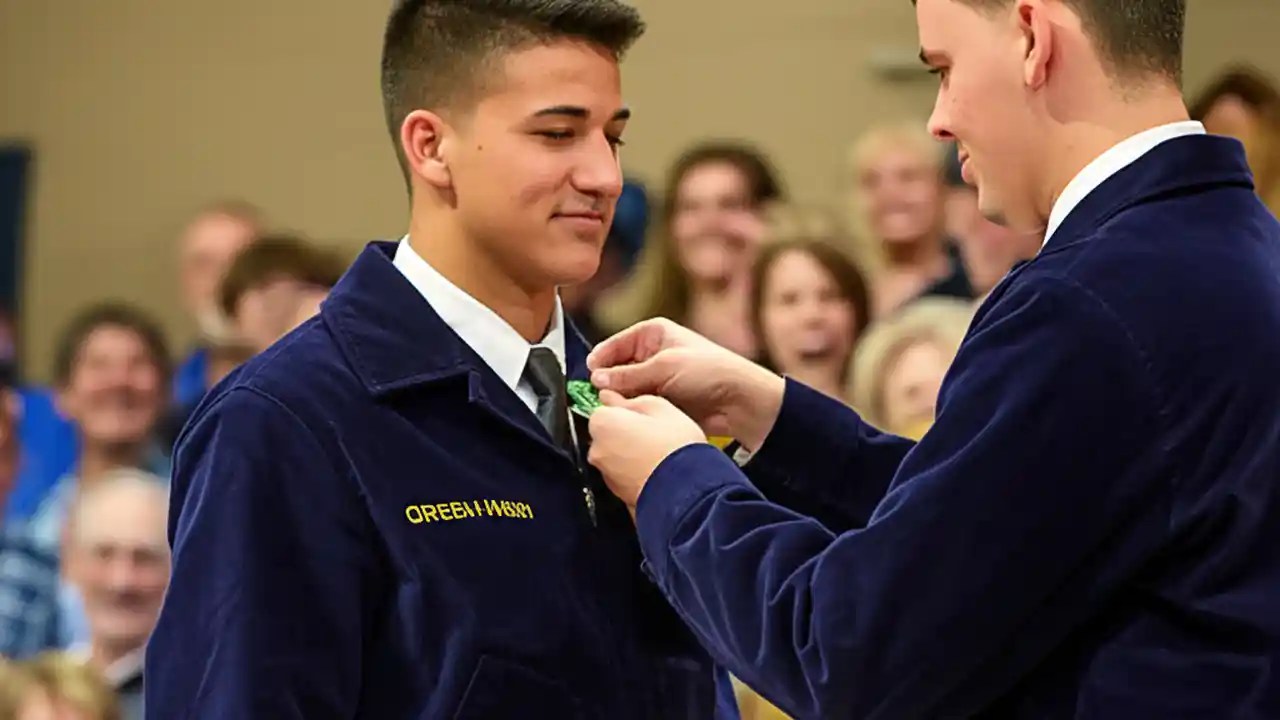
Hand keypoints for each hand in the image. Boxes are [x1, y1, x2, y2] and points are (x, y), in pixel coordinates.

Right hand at [587, 318, 785, 450]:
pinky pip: (637, 406)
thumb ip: (628, 375)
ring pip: (625, 390)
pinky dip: (632, 411)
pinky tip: (629, 417)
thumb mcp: (665, 367)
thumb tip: (597, 380)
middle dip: (608, 383)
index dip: (601, 359)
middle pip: (616, 369)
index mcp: (653, 334)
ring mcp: (656, 379)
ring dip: (620, 400)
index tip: (589, 375)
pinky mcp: (661, 401)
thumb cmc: (710, 371)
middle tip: (598, 397)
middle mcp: (652, 354)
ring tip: (616, 408)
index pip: (615, 344)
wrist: (739, 401)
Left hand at [587, 391, 706, 509]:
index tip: (644, 414)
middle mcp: (597, 450)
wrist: (684, 490)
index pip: (604, 410)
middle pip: (607, 434)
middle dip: (626, 432)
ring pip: (615, 457)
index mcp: (602, 423)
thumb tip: (613, 399)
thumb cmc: (674, 444)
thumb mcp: (659, 406)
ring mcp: (606, 475)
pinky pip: (624, 476)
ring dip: (630, 454)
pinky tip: (656, 471)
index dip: (625, 411)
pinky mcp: (618, 495)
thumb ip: (630, 400)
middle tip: (655, 433)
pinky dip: (635, 473)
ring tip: (659, 454)